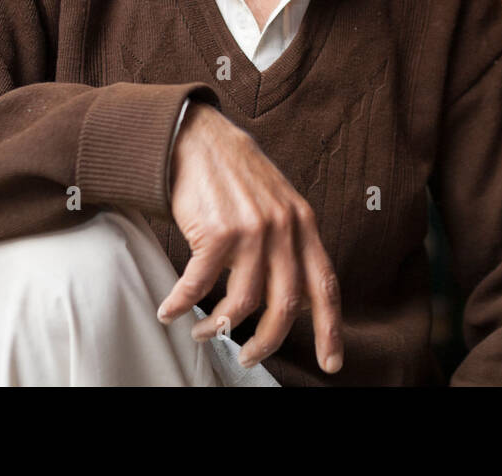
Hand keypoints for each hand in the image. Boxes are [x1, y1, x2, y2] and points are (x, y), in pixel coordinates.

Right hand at [156, 100, 343, 374]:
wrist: (198, 138)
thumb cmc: (236, 176)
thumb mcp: (279, 204)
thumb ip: (292, 244)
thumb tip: (298, 298)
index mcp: (304, 225)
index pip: (325, 285)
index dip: (331, 329)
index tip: (333, 363)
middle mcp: (283, 228)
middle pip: (284, 306)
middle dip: (265, 342)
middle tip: (247, 356)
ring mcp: (251, 230)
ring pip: (241, 304)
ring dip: (217, 326)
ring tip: (201, 331)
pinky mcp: (216, 231)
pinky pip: (197, 286)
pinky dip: (180, 305)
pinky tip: (169, 310)